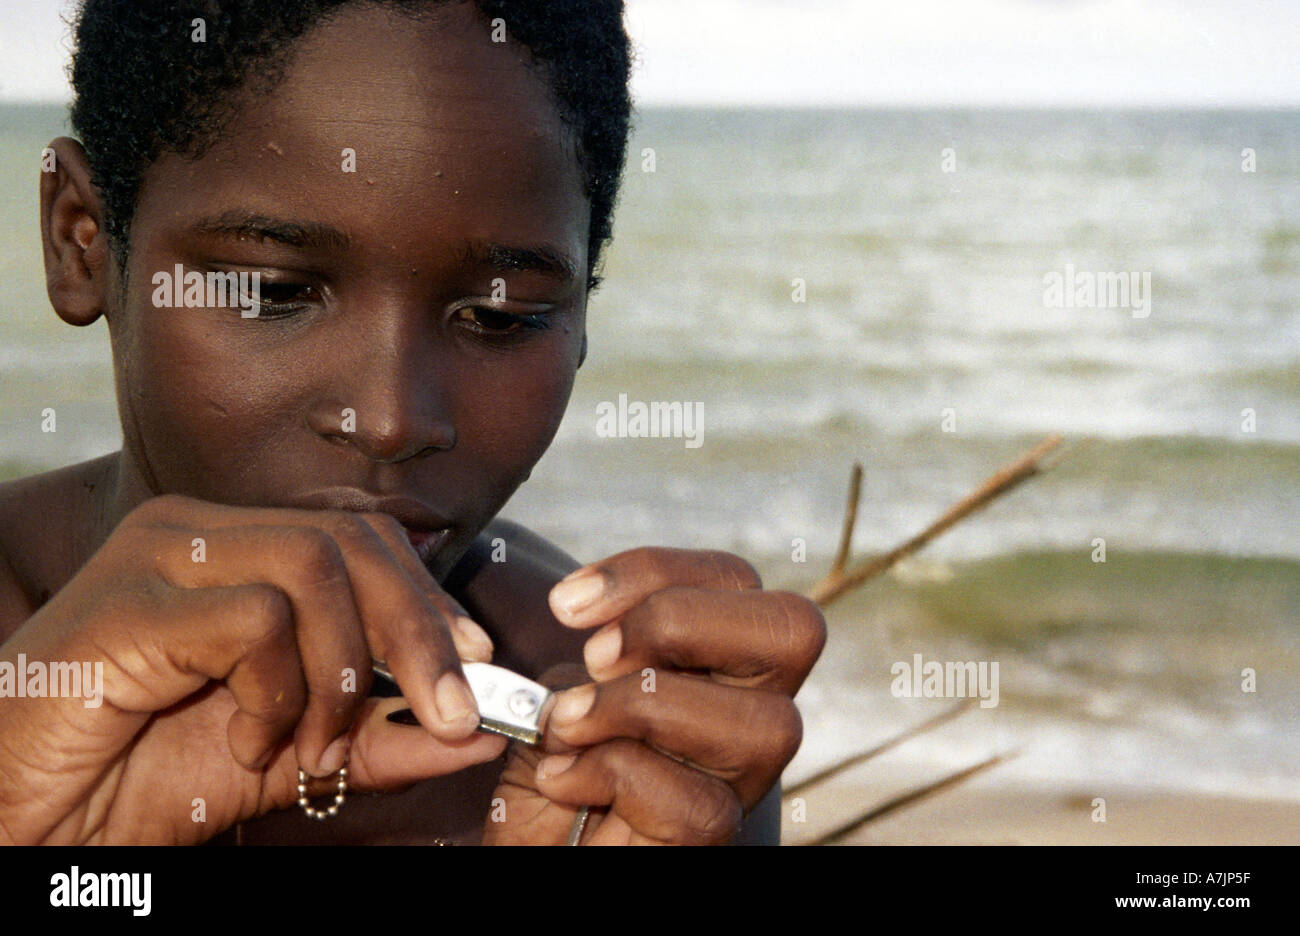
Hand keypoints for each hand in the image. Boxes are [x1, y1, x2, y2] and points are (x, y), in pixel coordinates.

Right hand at [0, 494, 504, 843]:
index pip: (360, 537)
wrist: (28, 822)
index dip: (428, 598)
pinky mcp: (126, 602)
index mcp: (231, 546)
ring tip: (311, 748)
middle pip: (350, 542)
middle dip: (418, 631)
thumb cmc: (142, 778)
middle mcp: (195, 530)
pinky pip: (255, 620)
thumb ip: (382, 738)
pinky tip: (242, 742)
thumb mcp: (292, 757)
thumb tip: (484, 729)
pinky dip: (275, 694)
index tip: (474, 665)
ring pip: (313, 569)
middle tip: (448, 712)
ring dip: (339, 673)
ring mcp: (156, 556)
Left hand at [482, 547, 824, 844]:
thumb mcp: (559, 677)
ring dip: (641, 707)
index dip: (654, 572)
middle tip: (594, 655)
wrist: (530, 846)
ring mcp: (743, 778)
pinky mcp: (711, 836)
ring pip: (763, 724)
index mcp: (726, 655)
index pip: (735, 579)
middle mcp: (755, 709)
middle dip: (677, 622)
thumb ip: (581, 637)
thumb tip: (576, 604)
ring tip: (569, 722)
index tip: (568, 603)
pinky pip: (695, 803)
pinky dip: (611, 776)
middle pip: (794, 630)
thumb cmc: (552, 756)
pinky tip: (564, 779)